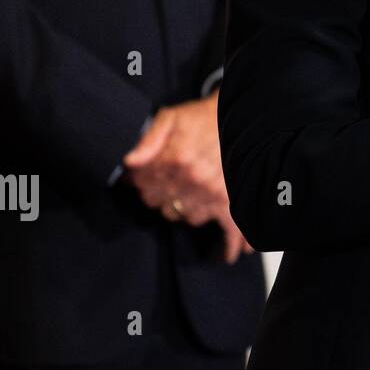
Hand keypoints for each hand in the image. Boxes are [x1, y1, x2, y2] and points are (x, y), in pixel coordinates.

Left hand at [123, 92, 255, 262]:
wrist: (241, 115)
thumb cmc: (204, 117)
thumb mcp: (170, 117)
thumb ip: (147, 140)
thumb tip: (128, 163)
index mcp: (175, 160)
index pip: (143, 187)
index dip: (143, 182)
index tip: (148, 175)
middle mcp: (192, 180)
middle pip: (164, 205)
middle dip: (165, 196)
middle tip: (173, 183)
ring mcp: (213, 194)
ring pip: (188, 217)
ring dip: (189, 209)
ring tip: (195, 192)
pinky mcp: (231, 201)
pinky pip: (231, 229)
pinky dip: (233, 243)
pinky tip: (234, 254)